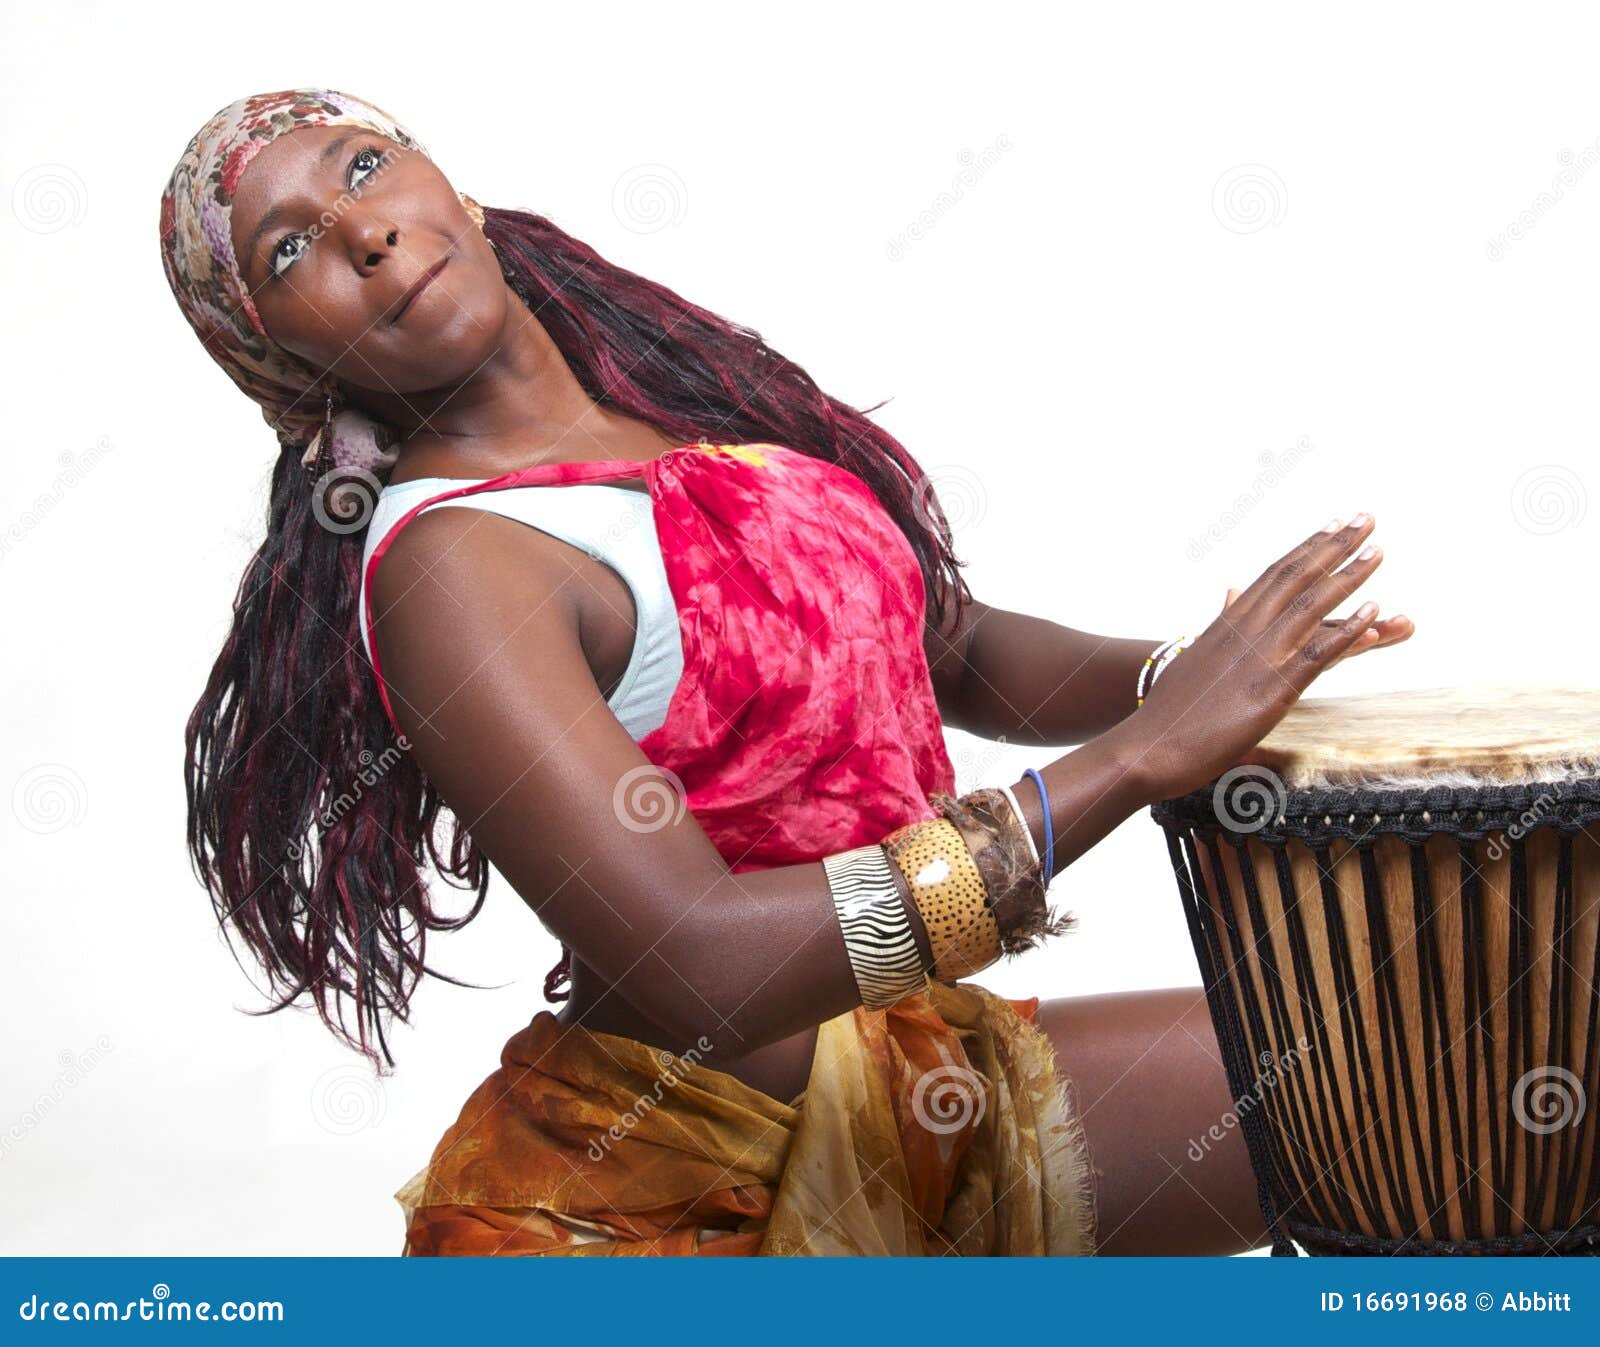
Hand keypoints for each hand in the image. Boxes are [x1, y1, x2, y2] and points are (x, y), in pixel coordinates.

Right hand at [1132, 514, 1413, 798]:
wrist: (1149, 746)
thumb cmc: (1169, 712)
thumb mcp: (1195, 656)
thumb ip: (1220, 623)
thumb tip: (1230, 594)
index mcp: (1229, 624)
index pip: (1275, 574)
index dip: (1308, 547)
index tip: (1334, 524)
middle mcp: (1245, 632)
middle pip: (1296, 577)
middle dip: (1334, 546)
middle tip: (1367, 518)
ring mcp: (1260, 658)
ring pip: (1311, 606)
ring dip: (1348, 577)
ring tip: (1377, 551)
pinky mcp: (1272, 690)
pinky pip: (1317, 653)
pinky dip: (1348, 630)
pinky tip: (1373, 611)